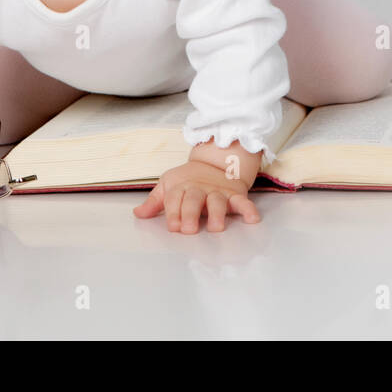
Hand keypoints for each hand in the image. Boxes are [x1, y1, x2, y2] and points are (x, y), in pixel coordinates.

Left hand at [133, 160, 259, 232]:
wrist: (216, 161)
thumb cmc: (188, 180)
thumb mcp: (169, 185)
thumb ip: (155, 202)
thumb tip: (138, 214)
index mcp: (182, 187)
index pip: (175, 199)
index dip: (173, 212)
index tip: (173, 227)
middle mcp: (200, 189)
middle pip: (194, 200)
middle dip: (191, 214)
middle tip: (189, 230)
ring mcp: (218, 192)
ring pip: (218, 202)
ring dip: (217, 214)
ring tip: (216, 227)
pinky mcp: (234, 195)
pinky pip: (243, 202)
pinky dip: (248, 209)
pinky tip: (252, 219)